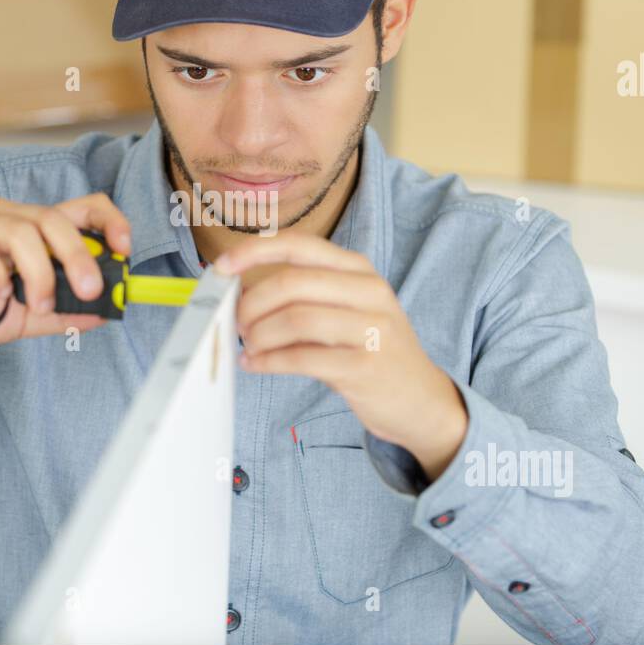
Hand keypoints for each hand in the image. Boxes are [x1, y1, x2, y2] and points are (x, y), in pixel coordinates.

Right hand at [0, 193, 131, 362]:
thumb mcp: (25, 316)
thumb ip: (62, 312)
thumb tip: (105, 313)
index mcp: (30, 229)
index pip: (79, 207)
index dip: (109, 221)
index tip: (124, 249)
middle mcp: (6, 219)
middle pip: (54, 218)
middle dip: (79, 255)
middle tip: (90, 290)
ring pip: (22, 231)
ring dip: (42, 271)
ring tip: (40, 303)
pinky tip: (0, 294)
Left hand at [216, 234, 467, 479]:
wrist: (421, 399)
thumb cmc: (371, 350)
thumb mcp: (348, 309)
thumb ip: (305, 295)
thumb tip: (241, 291)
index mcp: (359, 270)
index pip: (300, 245)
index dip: (255, 251)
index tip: (222, 266)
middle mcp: (369, 291)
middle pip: (292, 283)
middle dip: (252, 303)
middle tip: (237, 322)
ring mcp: (371, 329)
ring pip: (295, 319)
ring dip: (259, 334)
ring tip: (248, 347)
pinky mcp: (364, 367)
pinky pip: (302, 358)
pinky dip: (268, 361)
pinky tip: (256, 365)